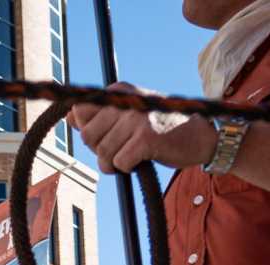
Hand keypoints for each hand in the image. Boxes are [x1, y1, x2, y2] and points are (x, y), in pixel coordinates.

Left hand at [74, 85, 215, 173]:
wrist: (201, 137)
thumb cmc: (161, 128)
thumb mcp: (128, 115)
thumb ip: (99, 116)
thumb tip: (68, 116)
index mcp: (119, 91)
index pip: (79, 112)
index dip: (88, 131)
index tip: (108, 135)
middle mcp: (125, 101)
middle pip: (87, 136)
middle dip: (100, 151)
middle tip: (122, 149)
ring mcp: (135, 119)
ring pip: (102, 153)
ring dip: (115, 163)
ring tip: (133, 155)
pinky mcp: (145, 138)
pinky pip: (119, 163)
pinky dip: (128, 168)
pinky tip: (141, 160)